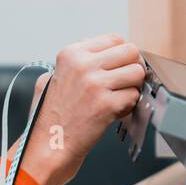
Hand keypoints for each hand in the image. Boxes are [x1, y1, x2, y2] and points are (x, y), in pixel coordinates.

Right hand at [17, 34, 144, 184]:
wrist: (48, 146)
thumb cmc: (50, 116)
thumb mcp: (52, 77)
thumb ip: (74, 61)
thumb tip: (100, 52)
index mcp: (71, 54)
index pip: (114, 38)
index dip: (122, 53)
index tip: (120, 65)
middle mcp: (83, 64)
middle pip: (130, 51)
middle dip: (133, 66)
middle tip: (126, 81)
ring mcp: (95, 84)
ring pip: (137, 72)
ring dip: (133, 86)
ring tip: (120, 96)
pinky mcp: (106, 105)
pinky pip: (134, 95)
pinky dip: (129, 105)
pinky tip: (115, 112)